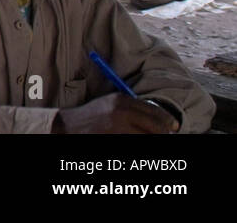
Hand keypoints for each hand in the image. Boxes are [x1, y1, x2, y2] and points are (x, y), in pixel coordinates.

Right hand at [54, 94, 178, 133]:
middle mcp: (121, 112)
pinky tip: (132, 139)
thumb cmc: (92, 116)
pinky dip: (138, 142)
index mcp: (121, 100)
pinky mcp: (115, 138)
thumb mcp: (110, 105)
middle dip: (164, 133)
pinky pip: (136, 142)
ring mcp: (118, 127)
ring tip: (143, 136)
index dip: (168, 121)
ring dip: (150, 138)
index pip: (155, 111)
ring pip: (148, 137)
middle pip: (156, 127)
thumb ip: (131, 108)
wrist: (68, 126)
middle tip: (167, 136)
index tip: (174, 127)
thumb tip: (160, 121)